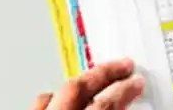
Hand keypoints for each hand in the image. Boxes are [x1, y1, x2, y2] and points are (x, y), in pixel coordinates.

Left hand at [30, 58, 145, 109]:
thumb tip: (125, 105)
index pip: (104, 103)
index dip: (124, 90)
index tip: (135, 82)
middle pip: (76, 88)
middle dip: (102, 73)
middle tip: (123, 66)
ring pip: (49, 94)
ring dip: (74, 84)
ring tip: (92, 80)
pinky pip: (36, 106)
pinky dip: (51, 100)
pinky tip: (60, 102)